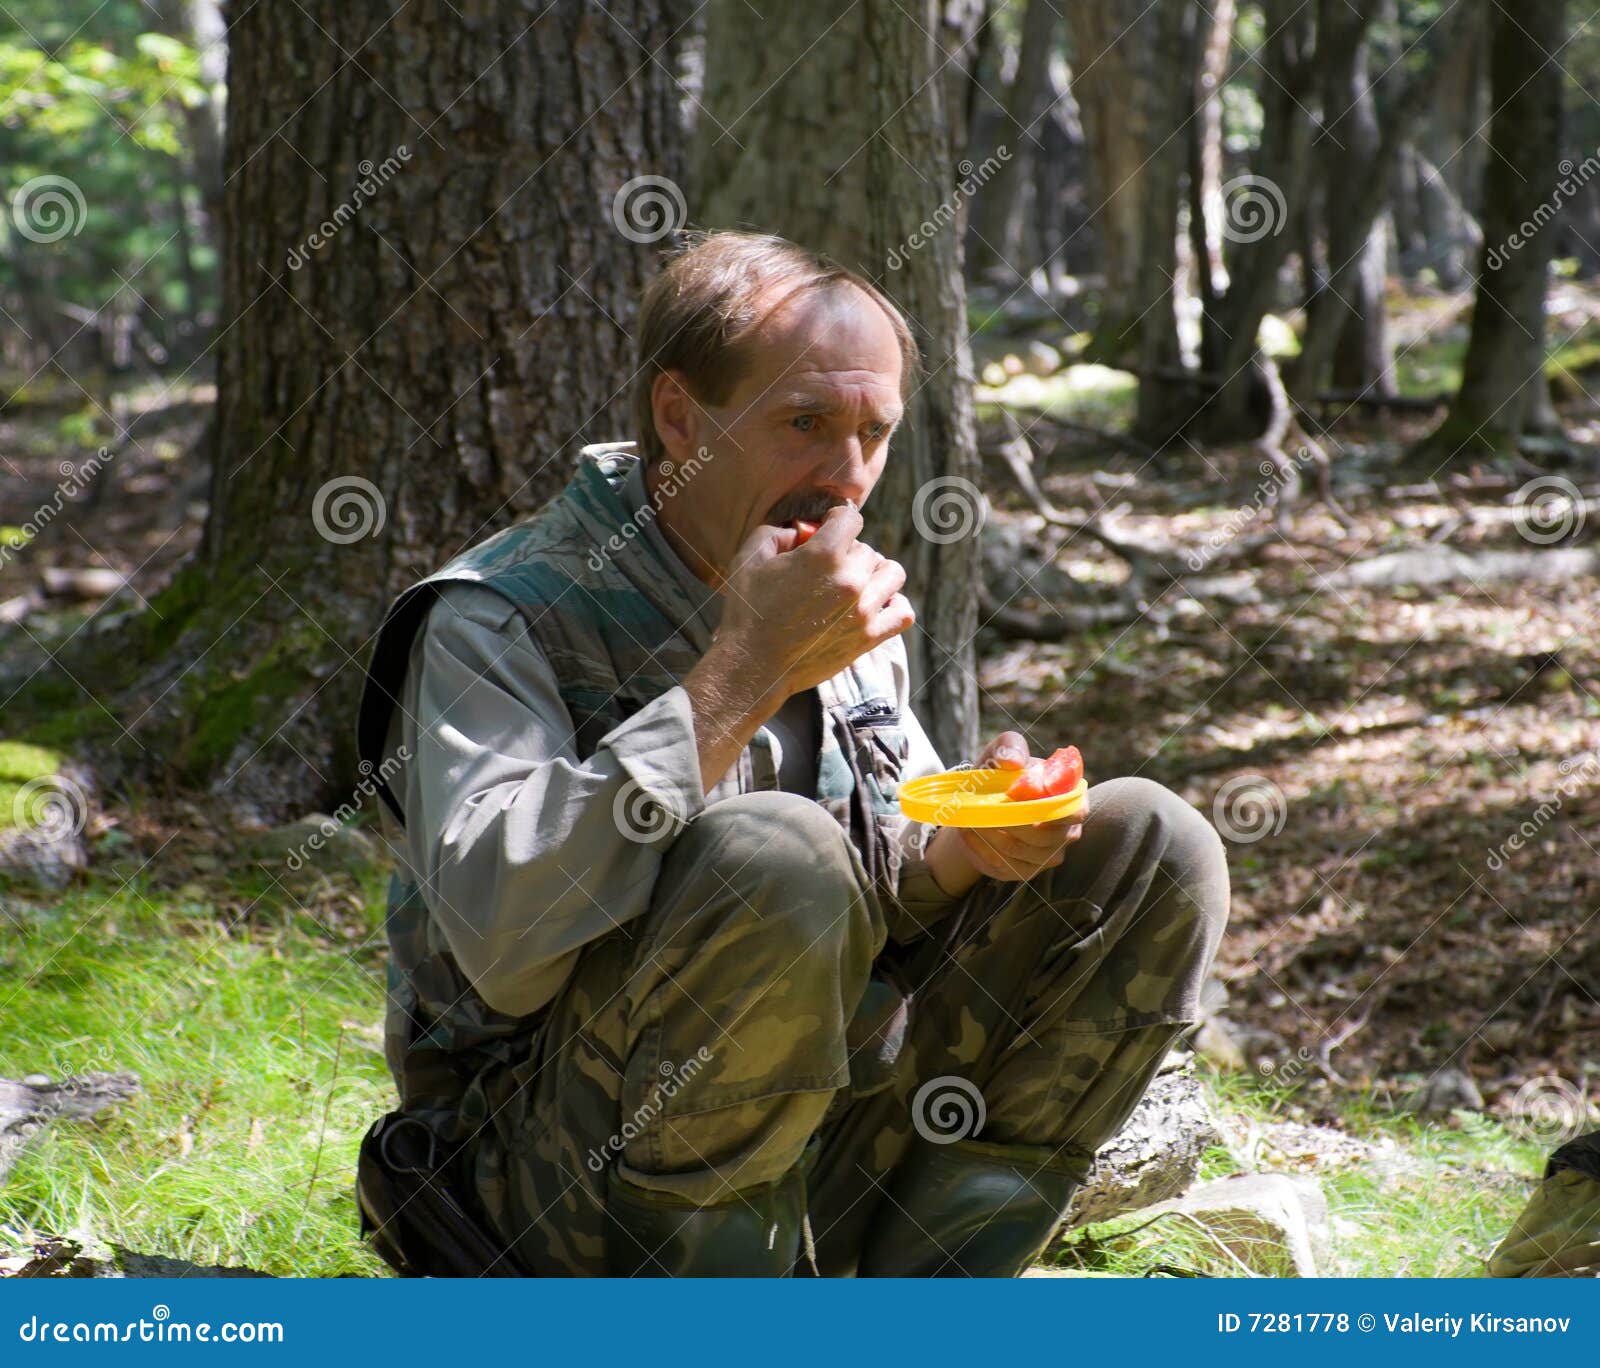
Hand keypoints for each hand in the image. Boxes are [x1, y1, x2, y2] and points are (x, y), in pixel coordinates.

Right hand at [715, 502, 914, 697]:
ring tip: (855, 584)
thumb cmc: (748, 612)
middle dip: (848, 552)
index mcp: (823, 556)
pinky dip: (894, 605)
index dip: (835, 521)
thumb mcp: (750, 559)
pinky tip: (874, 606)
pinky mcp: (868, 638)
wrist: (753, 666)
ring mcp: (863, 611)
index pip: (851, 517)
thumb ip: (778, 532)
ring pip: (893, 574)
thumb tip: (803, 530)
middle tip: (826, 570)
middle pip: (868, 549)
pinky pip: (903, 613)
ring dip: (876, 574)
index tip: (824, 532)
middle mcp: (850, 580)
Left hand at [923, 732, 1087, 895]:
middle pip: (1045, 836)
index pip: (1074, 810)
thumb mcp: (1003, 752)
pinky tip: (968, 832)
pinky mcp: (1025, 870)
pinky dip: (981, 848)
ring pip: (1020, 850)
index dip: (1048, 806)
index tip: (1013, 794)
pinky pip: (1004, 865)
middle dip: (1009, 821)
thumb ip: (1010, 747)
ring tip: (970, 817)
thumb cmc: (1001, 775)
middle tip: (981, 808)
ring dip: (990, 834)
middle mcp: (1066, 831)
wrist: (981, 805)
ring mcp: (1047, 855)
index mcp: (1072, 799)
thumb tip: (1011, 761)